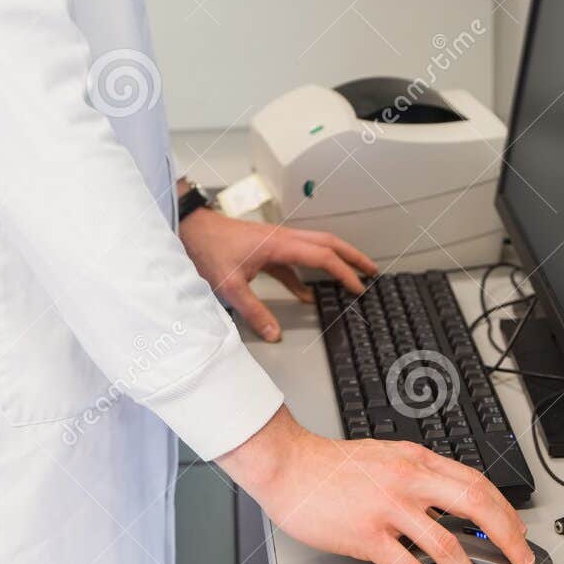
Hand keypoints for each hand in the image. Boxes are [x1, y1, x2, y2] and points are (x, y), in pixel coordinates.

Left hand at [178, 204, 376, 341]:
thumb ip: (254, 312)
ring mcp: (276, 242)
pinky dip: (305, 276)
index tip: (359, 287)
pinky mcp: (266, 249)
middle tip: (372, 271)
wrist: (191, 229)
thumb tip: (274, 334)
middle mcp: (283, 238)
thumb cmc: (209, 249)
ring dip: (334, 261)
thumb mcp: (230, 286)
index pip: (322, 255)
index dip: (344, 271)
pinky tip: (307, 295)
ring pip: (314, 247)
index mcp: (280, 244)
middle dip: (352, 256)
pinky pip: (294, 261)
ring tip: (349, 278)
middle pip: (328, 243)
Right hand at [219, 406, 534, 563]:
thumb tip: (446, 506)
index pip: (474, 481)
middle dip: (508, 537)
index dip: (503, 509)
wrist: (290, 466)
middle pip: (475, 505)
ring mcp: (389, 507)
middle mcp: (409, 479)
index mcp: (416, 459)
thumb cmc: (330, 466)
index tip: (516, 530)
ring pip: (448, 545)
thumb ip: (415, 476)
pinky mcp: (368, 535)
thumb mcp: (384, 457)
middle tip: (522, 561)